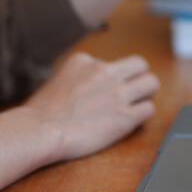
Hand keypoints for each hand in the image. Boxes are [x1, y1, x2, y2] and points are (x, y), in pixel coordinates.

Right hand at [23, 52, 159, 161]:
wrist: (40, 130)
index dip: (111, 79)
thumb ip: (79, 78)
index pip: (112, 63)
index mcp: (86, 61)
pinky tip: (131, 121)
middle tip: (132, 92)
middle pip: (140, 65)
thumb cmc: (41, 113)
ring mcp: (118, 93)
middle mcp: (105, 72)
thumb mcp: (59, 80)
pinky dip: (143, 115)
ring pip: (152, 83)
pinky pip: (148, 109)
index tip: (104, 92)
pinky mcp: (125, 117)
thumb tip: (89, 87)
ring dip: (146, 94)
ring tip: (136, 105)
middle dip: (139, 78)